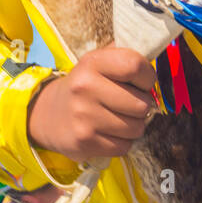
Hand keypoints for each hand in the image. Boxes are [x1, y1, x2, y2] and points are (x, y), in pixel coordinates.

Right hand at [27, 46, 155, 161]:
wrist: (48, 113)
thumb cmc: (86, 85)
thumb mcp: (98, 62)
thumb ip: (124, 55)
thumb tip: (153, 57)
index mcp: (92, 62)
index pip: (135, 65)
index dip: (148, 76)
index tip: (143, 82)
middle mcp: (85, 87)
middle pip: (142, 104)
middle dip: (143, 106)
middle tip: (132, 104)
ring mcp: (84, 117)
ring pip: (136, 128)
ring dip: (134, 126)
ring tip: (121, 118)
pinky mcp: (84, 142)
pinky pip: (124, 147)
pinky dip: (123, 142)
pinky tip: (110, 132)